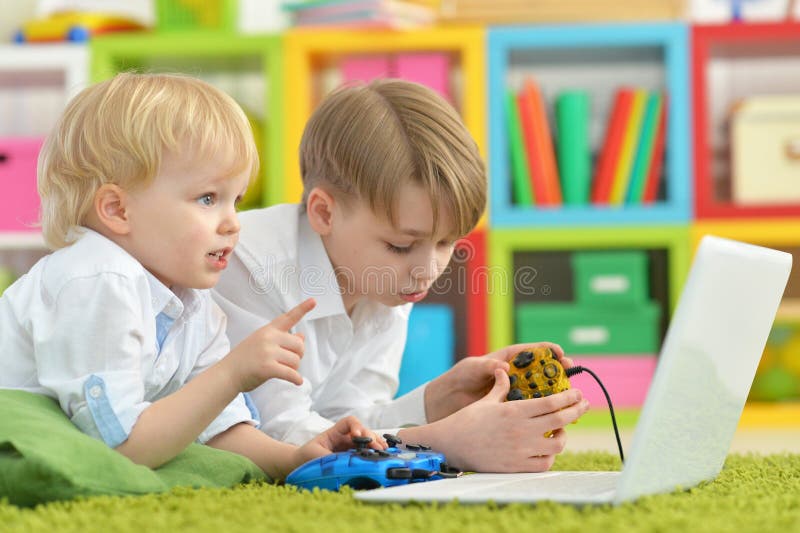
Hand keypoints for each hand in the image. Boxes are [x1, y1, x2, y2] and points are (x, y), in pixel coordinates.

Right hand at [224, 298, 315, 391]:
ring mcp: (267, 352)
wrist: (227, 374)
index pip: (288, 317)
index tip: (313, 301)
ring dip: (294, 369)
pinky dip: (296, 379)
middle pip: (299, 345)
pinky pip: (291, 373)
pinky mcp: (267, 367)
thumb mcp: (262, 343)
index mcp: (268, 330)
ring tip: (282, 371)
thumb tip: (302, 336)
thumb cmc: (245, 359)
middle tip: (288, 362)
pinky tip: (297, 382)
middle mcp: (268, 338)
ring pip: (296, 360)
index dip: (302, 309)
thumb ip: (282, 339)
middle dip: (298, 355)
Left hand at [292, 416, 387, 468]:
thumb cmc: (305, 457)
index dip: (356, 426)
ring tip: (382, 451)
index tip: (357, 435)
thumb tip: (347, 463)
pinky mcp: (353, 457)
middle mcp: (345, 438)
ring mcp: (350, 447)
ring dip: (376, 444)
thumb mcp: (315, 456)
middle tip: (376, 448)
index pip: (349, 422)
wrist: (299, 466)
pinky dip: (375, 453)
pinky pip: (367, 452)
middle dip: (371, 437)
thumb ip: (330, 458)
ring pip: (368, 440)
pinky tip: (381, 456)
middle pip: (363, 431)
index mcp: (335, 433)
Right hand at [423, 369, 588, 472]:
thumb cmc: (466, 420)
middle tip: (583, 406)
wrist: (450, 444)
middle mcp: (522, 429)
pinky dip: (551, 457)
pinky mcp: (516, 466)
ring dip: (563, 435)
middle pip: (560, 420)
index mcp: (515, 410)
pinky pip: (544, 464)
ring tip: (562, 429)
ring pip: (557, 445)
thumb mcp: (485, 401)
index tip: (578, 394)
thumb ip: (500, 387)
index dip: (569, 397)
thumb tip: (504, 370)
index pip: (551, 402)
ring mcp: (521, 449)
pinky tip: (548, 449)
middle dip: (576, 411)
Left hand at [425, 342, 571, 421]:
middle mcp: (516, 375)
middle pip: (543, 370)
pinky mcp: (514, 409)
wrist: (449, 400)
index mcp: (508, 360)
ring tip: (569, 393)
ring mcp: (516, 392)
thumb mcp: (472, 368)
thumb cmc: (461, 378)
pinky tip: (555, 414)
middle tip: (570, 370)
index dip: (548, 350)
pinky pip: (533, 408)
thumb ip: (487, 366)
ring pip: (542, 390)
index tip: (559, 352)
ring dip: (556, 392)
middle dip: (558, 369)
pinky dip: (544, 411)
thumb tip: (504, 367)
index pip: (532, 351)